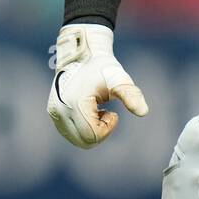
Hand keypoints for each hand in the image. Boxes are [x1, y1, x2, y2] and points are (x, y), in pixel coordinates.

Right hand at [47, 24, 148, 148]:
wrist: (82, 57)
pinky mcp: (53, 114)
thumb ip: (131, 95)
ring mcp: (55, 114)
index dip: (107, 128)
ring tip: (97, 111)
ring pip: (78, 140)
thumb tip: (144, 112)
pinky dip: (84, 128)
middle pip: (85, 142)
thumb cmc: (103, 68)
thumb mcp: (119, 79)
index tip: (112, 112)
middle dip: (101, 131)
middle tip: (106, 112)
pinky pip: (71, 133)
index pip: (93, 135)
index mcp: (75, 104)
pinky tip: (89, 112)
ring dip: (92, 130)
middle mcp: (60, 111)